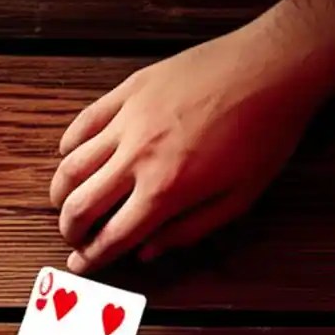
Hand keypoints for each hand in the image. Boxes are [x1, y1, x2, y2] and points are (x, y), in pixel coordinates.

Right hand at [49, 24, 328, 272]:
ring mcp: (128, 122)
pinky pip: (83, 123)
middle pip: (80, 206)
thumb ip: (189, 230)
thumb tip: (148, 251)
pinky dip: (69, 145)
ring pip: (72, 166)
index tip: (81, 266)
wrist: (273, 69)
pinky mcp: (128, 93)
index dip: (92, 258)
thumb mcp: (239, 198)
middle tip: (73, 237)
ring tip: (65, 202)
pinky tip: (70, 155)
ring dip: (61, 192)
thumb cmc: (265, 132)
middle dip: (70, 230)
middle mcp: (138, 158)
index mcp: (166, 190)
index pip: (113, 237)